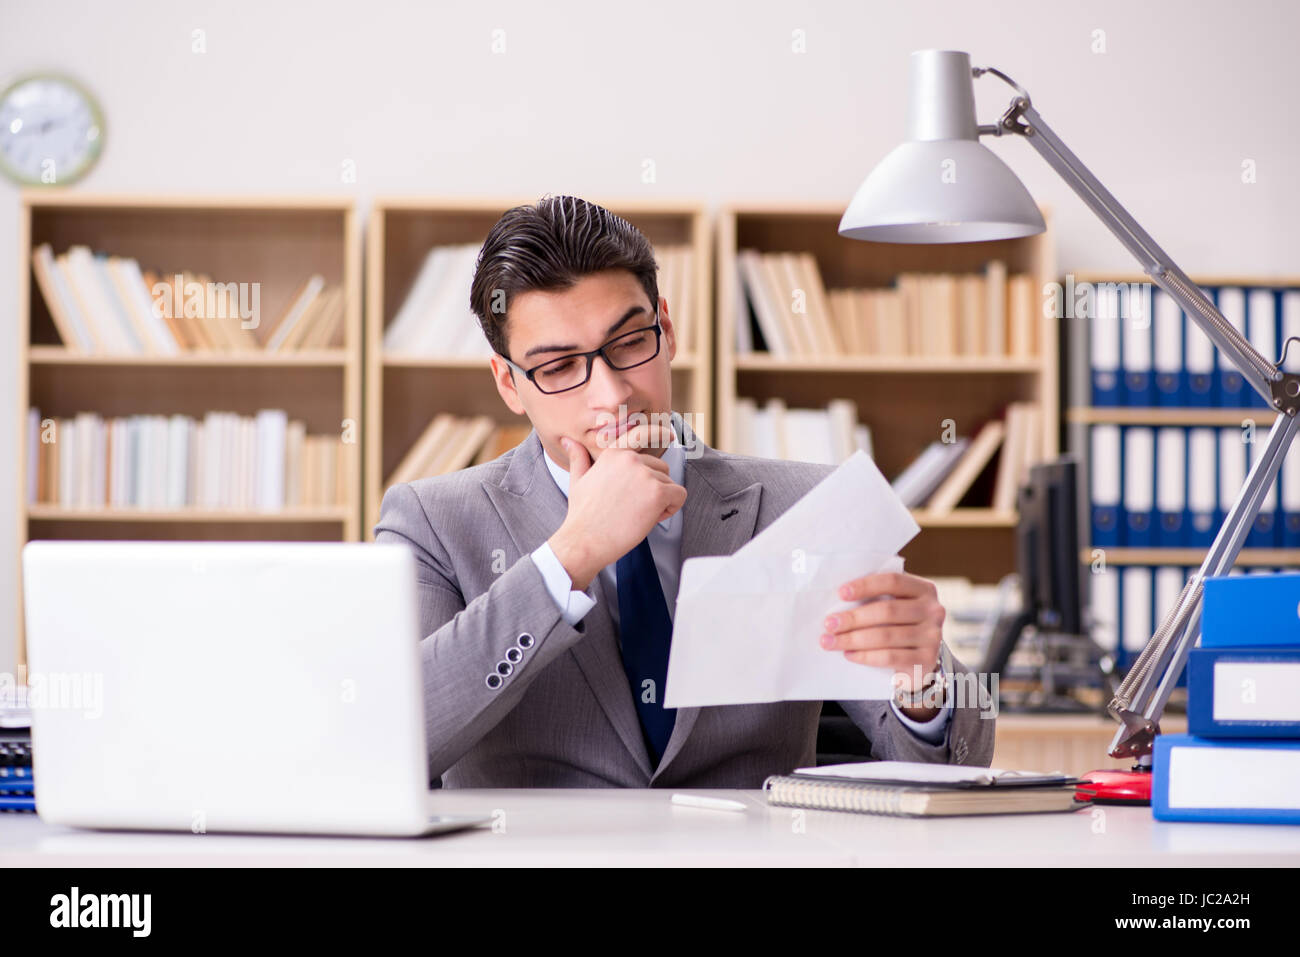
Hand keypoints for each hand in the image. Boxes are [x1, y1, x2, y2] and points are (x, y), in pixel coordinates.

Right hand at [548, 422, 685, 589]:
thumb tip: (568, 441)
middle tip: (633, 507)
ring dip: (661, 502)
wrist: (585, 541)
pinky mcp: (657, 493)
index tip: (669, 435)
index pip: (641, 435)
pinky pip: (679, 496)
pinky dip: (670, 509)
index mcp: (614, 454)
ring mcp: (645, 475)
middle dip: (653, 489)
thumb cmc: (582, 516)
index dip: (658, 433)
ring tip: (637, 515)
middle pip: (661, 468)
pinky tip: (650, 519)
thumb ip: (578, 458)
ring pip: (670, 484)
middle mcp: (631, 459)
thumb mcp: (577, 480)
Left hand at [820, 571, 944, 716]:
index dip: (865, 586)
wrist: (920, 661)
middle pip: (887, 611)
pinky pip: (890, 657)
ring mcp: (932, 636)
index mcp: (924, 589)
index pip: (893, 581)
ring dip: (853, 639)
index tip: (840, 594)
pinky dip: (866, 656)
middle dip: (853, 618)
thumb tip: (838, 600)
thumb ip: (876, 598)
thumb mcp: (895, 607)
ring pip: (886, 636)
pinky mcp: (926, 660)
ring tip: (831, 642)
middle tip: (829, 624)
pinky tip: (849, 655)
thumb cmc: (898, 626)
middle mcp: (933, 610)